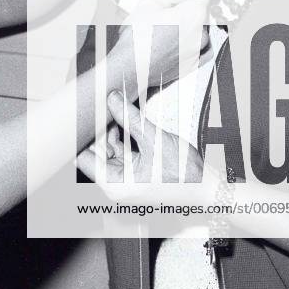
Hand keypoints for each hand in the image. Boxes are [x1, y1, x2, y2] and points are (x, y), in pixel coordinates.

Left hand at [77, 91, 203, 183]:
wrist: (207, 189)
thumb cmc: (185, 176)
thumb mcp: (155, 140)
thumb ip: (130, 118)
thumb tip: (112, 99)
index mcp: (114, 185)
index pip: (83, 157)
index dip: (80, 133)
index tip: (81, 112)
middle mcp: (115, 185)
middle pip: (95, 152)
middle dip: (97, 128)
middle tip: (97, 103)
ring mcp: (125, 180)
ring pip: (108, 149)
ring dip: (109, 130)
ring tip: (110, 105)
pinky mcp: (134, 173)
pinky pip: (120, 152)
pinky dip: (121, 136)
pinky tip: (122, 118)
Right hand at [107, 4, 209, 95]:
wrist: (130, 67)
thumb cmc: (138, 37)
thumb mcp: (149, 4)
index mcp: (194, 15)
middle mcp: (201, 34)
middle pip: (200, 17)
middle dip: (187, 14)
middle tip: (168, 16)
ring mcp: (198, 52)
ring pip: (197, 35)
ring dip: (186, 32)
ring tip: (165, 33)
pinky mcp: (192, 66)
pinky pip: (194, 51)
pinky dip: (186, 47)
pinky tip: (171, 45)